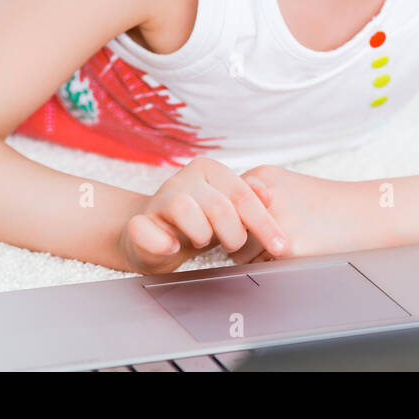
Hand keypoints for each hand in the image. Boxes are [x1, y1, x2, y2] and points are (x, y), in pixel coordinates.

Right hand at [118, 157, 288, 273]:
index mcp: (208, 169)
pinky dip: (162, 242)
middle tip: (235, 246)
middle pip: (219, 205)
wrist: (153, 236)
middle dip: (234, 234)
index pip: (243, 194)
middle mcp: (182, 178)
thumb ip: (249, 200)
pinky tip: (173, 248)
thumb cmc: (199, 222)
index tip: (280, 246)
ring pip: (183, 209)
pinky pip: (145, 229)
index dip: (264, 223)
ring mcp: (158, 199)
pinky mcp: (138, 223)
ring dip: (201, 233)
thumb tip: (269, 194)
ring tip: (203, 242)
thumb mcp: (228, 210)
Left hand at [226, 165, 386, 262]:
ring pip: (238, 254)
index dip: (228, 221)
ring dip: (253, 257)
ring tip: (285, 245)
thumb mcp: (287, 186)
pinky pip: (260, 267)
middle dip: (238, 240)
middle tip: (264, 240)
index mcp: (262, 177)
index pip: (222, 205)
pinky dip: (272, 266)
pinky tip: (296, 252)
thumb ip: (255, 197)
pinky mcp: (288, 248)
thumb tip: (221, 222)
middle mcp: (264, 197)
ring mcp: (275, 223)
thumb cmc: (327, 203)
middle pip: (227, 230)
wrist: (369, 212)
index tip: (237, 228)